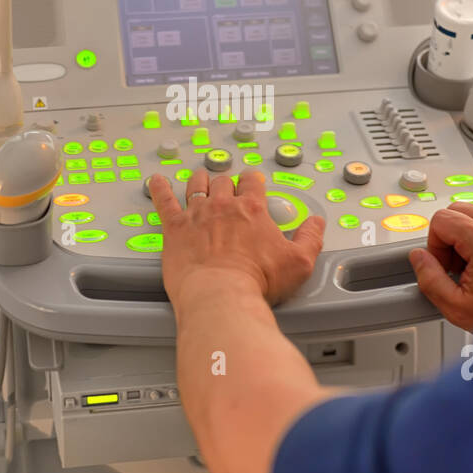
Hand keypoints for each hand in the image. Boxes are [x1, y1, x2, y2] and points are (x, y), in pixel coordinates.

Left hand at [147, 169, 324, 311]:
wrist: (221, 295)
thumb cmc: (257, 281)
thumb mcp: (299, 262)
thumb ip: (310, 238)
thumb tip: (316, 224)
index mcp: (252, 210)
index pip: (253, 183)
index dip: (253, 180)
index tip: (253, 181)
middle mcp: (223, 206)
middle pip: (223, 182)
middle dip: (226, 181)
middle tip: (226, 183)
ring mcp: (196, 215)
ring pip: (196, 186)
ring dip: (199, 180)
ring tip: (198, 177)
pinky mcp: (174, 229)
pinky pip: (164, 201)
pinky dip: (159, 189)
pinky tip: (156, 182)